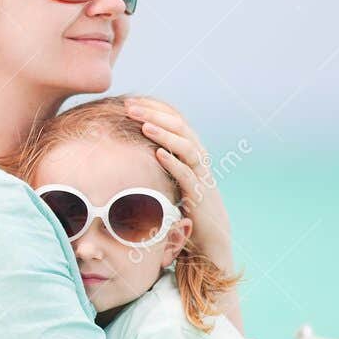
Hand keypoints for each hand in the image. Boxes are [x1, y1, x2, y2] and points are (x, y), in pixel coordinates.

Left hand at [124, 97, 230, 262]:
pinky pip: (187, 175)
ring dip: (164, 135)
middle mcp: (198, 159)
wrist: (209, 237)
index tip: (129, 102)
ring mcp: (201, 176)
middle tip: (129, 107)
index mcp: (191, 151)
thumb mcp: (169, 178)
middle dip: (154, 115)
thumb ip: (158, 161)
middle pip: (180, 127)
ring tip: (143, 125)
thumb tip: (129, 148)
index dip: (154, 108)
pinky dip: (173, 163)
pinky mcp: (199, 195)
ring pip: (186, 147)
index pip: (174, 120)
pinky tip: (157, 154)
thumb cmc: (185, 206)